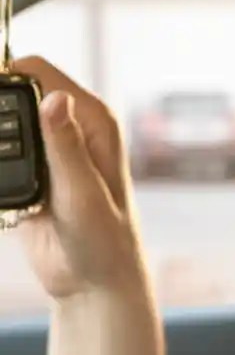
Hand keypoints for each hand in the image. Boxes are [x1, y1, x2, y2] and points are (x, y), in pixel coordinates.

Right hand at [10, 56, 148, 298]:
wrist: (93, 282)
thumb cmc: (104, 240)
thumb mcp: (82, 193)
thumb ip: (65, 147)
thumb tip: (55, 98)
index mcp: (94, 121)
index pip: (39, 72)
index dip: (2, 74)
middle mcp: (70, 128)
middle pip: (10, 92)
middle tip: (1, 157)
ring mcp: (46, 149)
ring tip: (11, 182)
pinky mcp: (25, 173)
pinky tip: (1, 191)